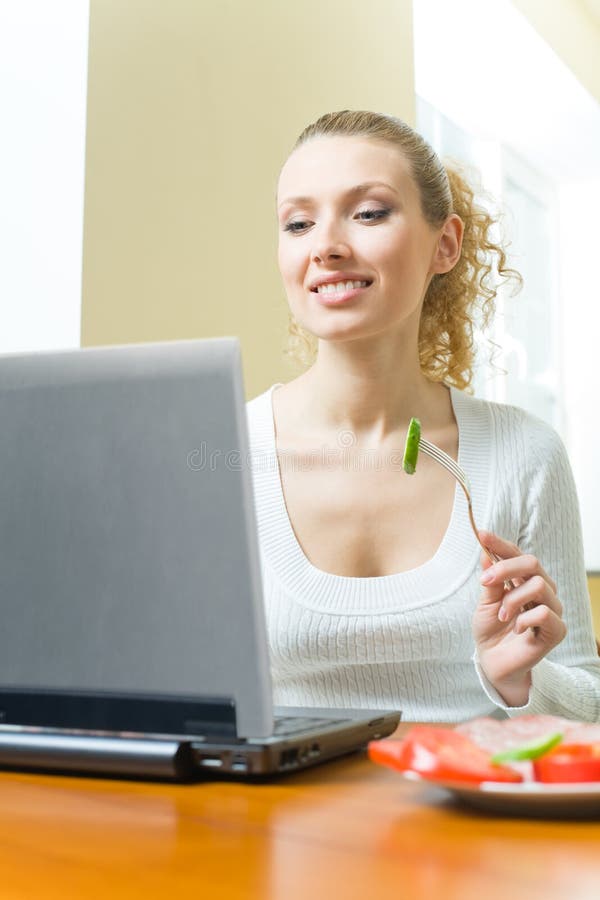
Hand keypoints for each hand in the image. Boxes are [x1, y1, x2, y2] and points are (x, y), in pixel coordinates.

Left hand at [472, 531, 566, 706]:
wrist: (493, 662)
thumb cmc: (491, 631)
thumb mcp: (485, 603)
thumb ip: (490, 581)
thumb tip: (485, 554)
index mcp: (524, 579)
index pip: (517, 553)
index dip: (500, 543)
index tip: (481, 535)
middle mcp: (542, 589)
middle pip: (531, 563)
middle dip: (505, 568)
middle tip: (485, 582)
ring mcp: (552, 609)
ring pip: (538, 585)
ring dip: (512, 599)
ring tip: (501, 615)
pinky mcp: (556, 630)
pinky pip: (545, 613)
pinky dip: (524, 619)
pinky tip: (515, 629)